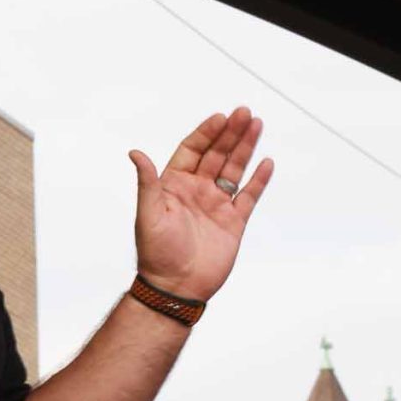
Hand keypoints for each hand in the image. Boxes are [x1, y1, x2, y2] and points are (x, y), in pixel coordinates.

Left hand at [129, 107, 272, 301]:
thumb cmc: (156, 254)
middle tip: (244, 113)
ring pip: (234, 169)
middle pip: (217, 154)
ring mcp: (216, 205)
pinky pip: (249, 196)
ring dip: (245, 147)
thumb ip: (147, 182)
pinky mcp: (233, 222)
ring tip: (256, 124)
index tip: (220, 117)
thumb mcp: (148, 214)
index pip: (192, 150)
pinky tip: (266, 162)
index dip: (206, 133)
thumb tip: (135, 152)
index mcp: (174, 186)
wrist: (175, 288)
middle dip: (230, 133)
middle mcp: (196, 192)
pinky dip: (259, 180)